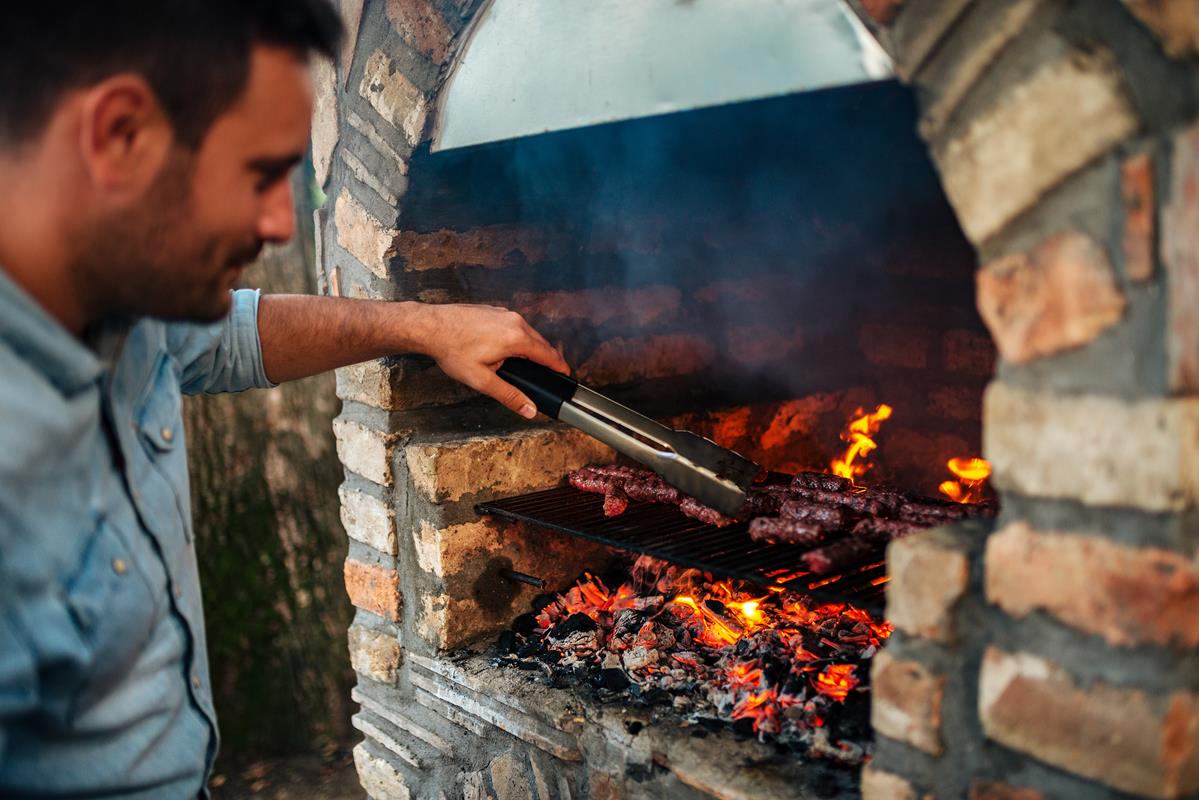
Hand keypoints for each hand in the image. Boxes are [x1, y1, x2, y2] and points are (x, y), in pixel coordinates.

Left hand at [416, 304, 568, 418]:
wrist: (430, 326)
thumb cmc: (453, 350)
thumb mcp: (482, 380)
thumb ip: (509, 395)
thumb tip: (529, 409)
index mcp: (517, 338)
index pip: (548, 355)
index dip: (559, 367)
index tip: (566, 374)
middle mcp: (515, 321)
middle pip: (540, 343)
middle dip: (545, 359)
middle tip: (546, 374)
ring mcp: (505, 313)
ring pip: (527, 333)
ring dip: (529, 348)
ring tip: (524, 365)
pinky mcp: (495, 310)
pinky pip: (514, 325)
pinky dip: (516, 338)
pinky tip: (505, 349)